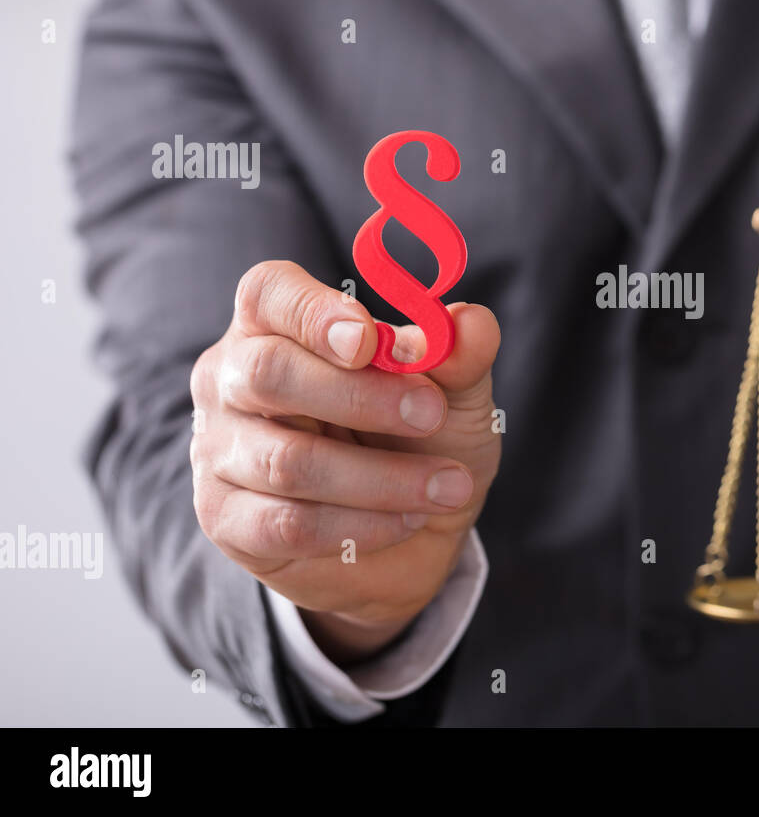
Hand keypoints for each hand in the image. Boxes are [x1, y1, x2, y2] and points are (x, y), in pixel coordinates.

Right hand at [189, 260, 500, 663]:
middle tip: (431, 414)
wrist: (413, 533)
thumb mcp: (454, 393)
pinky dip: (362, 524)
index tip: (369, 339)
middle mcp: (232, 377)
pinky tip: (409, 518)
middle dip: (360, 397)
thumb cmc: (418, 438)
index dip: (313, 311)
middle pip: (268, 373)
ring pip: (289, 461)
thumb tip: (470, 322)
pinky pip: (288, 523)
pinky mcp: (226, 518)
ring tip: (448, 485)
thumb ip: (460, 354)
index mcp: (277, 323)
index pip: (269, 293)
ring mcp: (219, 449)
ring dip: (383, 478)